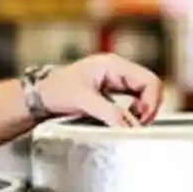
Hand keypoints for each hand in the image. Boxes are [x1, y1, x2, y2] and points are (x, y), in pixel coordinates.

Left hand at [40, 53, 164, 127]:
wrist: (41, 97)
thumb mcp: (83, 101)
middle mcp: (118, 70)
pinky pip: (133, 100)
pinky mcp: (112, 92)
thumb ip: (108, 113)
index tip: (141, 119)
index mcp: (113, 65)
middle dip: (149, 107)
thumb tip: (129, 126)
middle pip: (150, 86)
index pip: (148, 79)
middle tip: (138, 124)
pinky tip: (126, 120)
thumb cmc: (56, 91)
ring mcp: (116, 80)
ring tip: (132, 123)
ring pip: (144, 94)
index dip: (151, 101)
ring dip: (143, 110)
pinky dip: (134, 112)